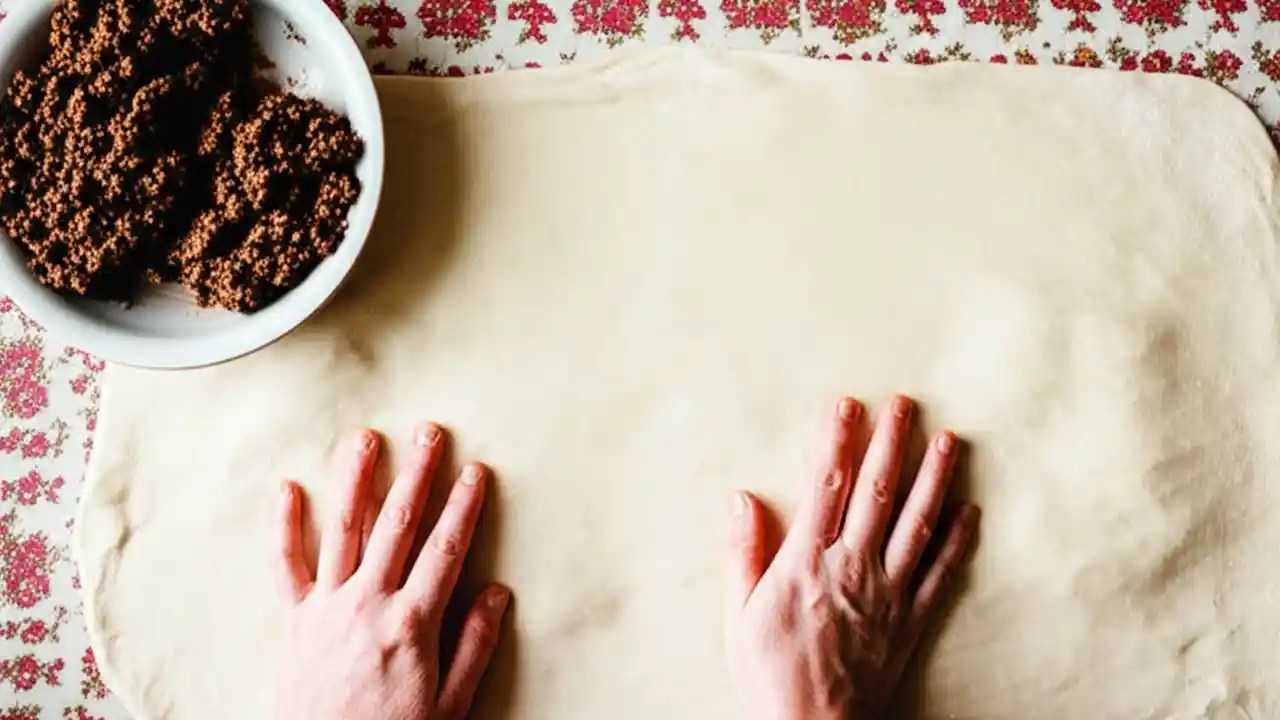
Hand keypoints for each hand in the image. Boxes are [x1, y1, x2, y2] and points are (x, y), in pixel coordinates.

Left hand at [273, 423, 508, 719]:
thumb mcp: (451, 703)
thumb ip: (474, 645)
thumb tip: (496, 594)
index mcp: (412, 623)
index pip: (445, 549)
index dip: (463, 507)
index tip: (475, 472)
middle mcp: (367, 604)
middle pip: (397, 524)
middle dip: (417, 473)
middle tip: (429, 433)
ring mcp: (326, 608)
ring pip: (343, 529)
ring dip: (356, 479)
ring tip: (365, 438)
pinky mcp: (294, 621)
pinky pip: (286, 565)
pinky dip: (284, 526)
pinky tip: (287, 489)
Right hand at [725, 396, 979, 719]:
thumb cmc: (769, 674)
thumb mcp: (738, 614)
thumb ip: (743, 554)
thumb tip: (742, 500)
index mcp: (806, 561)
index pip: (825, 486)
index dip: (837, 441)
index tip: (847, 405)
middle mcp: (852, 567)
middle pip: (876, 492)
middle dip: (891, 442)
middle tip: (905, 404)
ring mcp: (888, 592)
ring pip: (916, 522)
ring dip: (934, 477)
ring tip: (949, 440)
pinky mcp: (912, 619)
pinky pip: (942, 572)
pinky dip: (958, 540)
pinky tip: (970, 510)